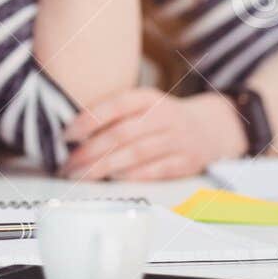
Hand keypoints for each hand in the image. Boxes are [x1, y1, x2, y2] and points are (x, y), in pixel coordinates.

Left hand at [62, 90, 246, 180]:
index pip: (115, 105)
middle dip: (90, 151)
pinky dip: (130, 176)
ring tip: (81, 176)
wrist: (211, 128)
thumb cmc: (163, 117)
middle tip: (67, 164)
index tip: (66, 134)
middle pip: (122, 133)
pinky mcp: (185, 163)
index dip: (89, 119)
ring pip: (135, 154)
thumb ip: (115, 113)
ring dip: (104, 167)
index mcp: (149, 98)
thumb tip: (72, 133)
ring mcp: (176, 140)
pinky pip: (154, 171)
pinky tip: (111, 180)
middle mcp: (164, 117)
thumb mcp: (144, 104)